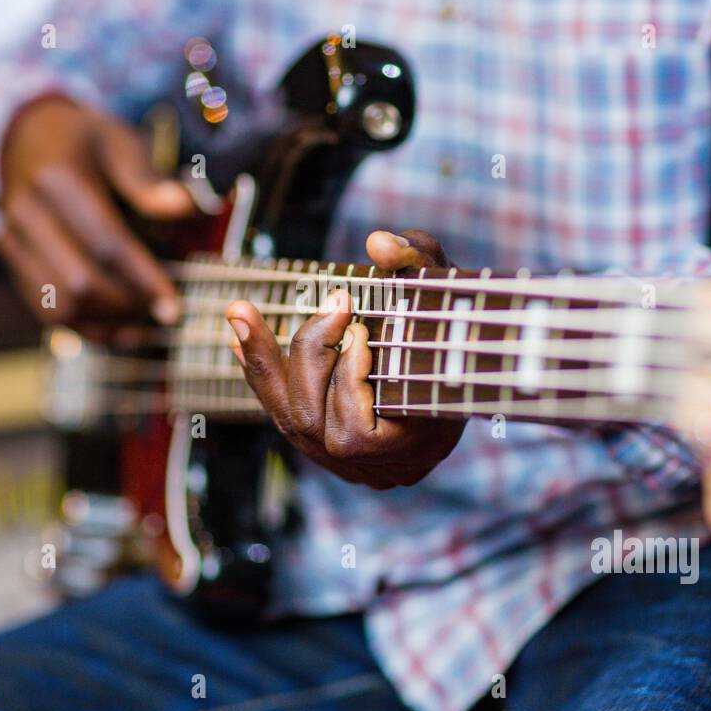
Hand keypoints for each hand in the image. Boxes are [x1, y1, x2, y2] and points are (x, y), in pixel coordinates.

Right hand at [0, 96, 196, 341]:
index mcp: (57, 179)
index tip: (173, 307)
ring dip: (104, 323)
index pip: (106, 245)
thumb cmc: (83, 140)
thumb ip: (148, 180)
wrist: (25, 134)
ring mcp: (11, 239)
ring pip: (58, 305)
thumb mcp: (118, 142)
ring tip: (140, 325)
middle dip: (125, 306)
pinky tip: (114, 329)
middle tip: (160, 312)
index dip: (144, 280)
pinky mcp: (10, 259)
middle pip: (79, 283)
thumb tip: (185, 206)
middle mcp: (26, 212)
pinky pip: (44, 308)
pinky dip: (82, 326)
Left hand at [226, 230, 466, 488]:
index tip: (360, 329)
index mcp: (414, 448)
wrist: (471, 362)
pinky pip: (287, 417)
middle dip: (307, 357)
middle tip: (329, 303)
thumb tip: (378, 242)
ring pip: (291, 424)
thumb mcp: (447, 285)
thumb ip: (419, 261)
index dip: (345, 381)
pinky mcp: (335, 451)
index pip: (353, 434)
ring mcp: (356, 466)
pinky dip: (265, 375)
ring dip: (265, 363)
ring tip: (239, 312)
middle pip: (313, 426)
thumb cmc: (459, 326)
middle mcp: (381, 468)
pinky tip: (242, 340)